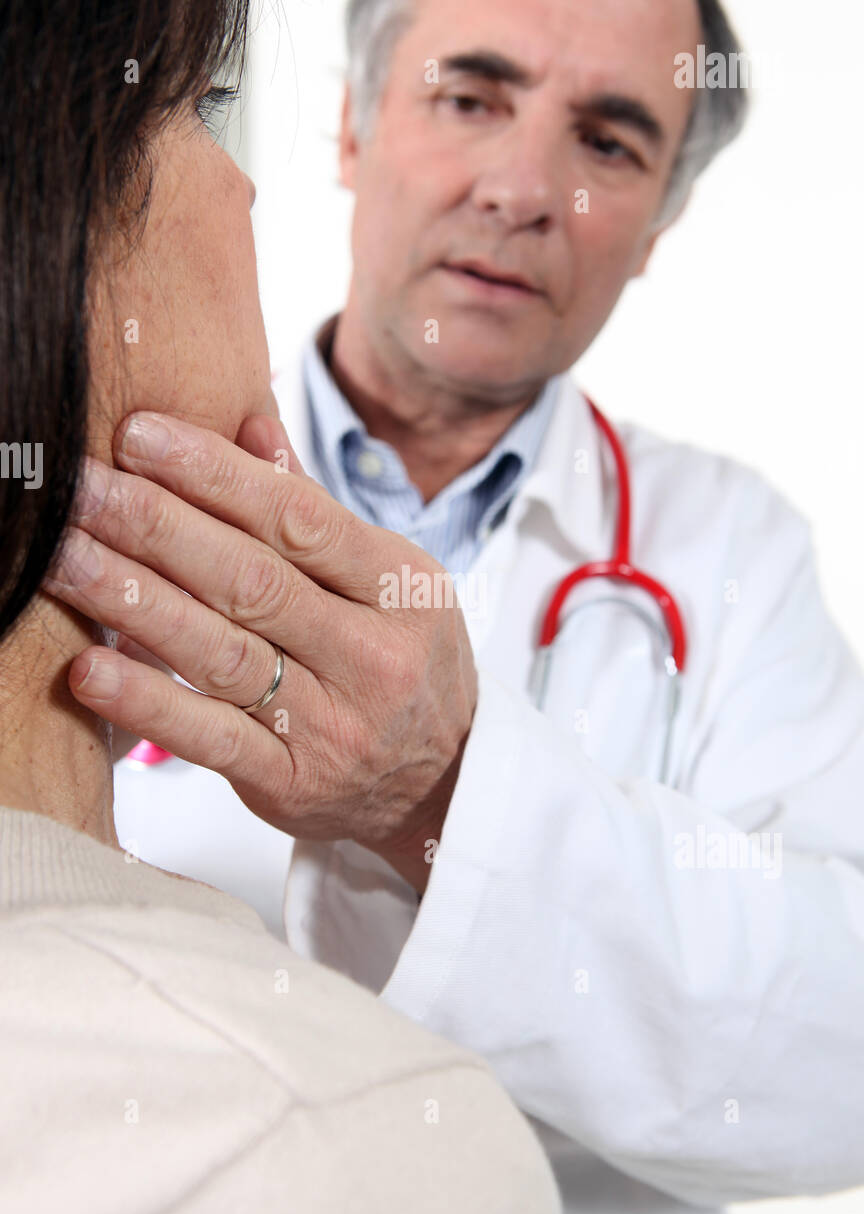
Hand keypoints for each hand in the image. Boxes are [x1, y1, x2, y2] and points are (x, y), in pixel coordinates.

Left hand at [42, 412, 478, 893]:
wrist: (450, 785)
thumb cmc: (410, 666)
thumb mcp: (393, 582)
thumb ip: (316, 513)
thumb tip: (248, 428)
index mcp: (399, 588)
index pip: (299, 519)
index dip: (215, 475)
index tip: (140, 436)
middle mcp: (371, 655)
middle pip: (252, 580)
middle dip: (156, 527)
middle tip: (81, 488)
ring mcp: (333, 725)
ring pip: (223, 654)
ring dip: (134, 602)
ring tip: (64, 560)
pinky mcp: (293, 783)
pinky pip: (213, 739)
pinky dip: (149, 704)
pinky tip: (91, 669)